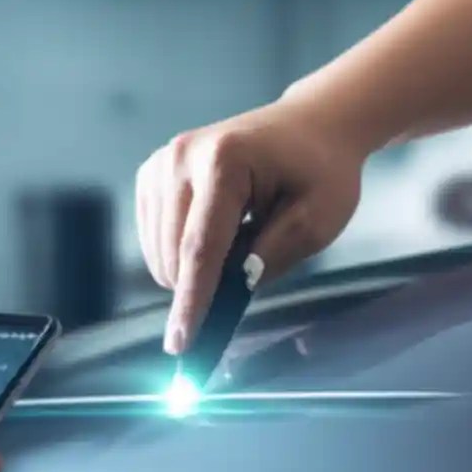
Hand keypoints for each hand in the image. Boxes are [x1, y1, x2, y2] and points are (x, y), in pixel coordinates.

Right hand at [136, 86, 367, 353]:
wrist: (310, 126)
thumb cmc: (320, 171)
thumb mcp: (318, 219)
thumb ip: (273, 256)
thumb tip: (230, 289)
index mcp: (225, 162)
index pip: (201, 247)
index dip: (191, 302)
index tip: (181, 345)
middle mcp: (181, 156)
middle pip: (174, 254)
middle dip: (204, 283)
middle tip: (253, 261)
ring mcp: (161, 162)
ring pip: (159, 252)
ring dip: (193, 267)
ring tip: (239, 237)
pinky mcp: (151, 174)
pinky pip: (152, 239)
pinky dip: (180, 253)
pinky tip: (215, 232)